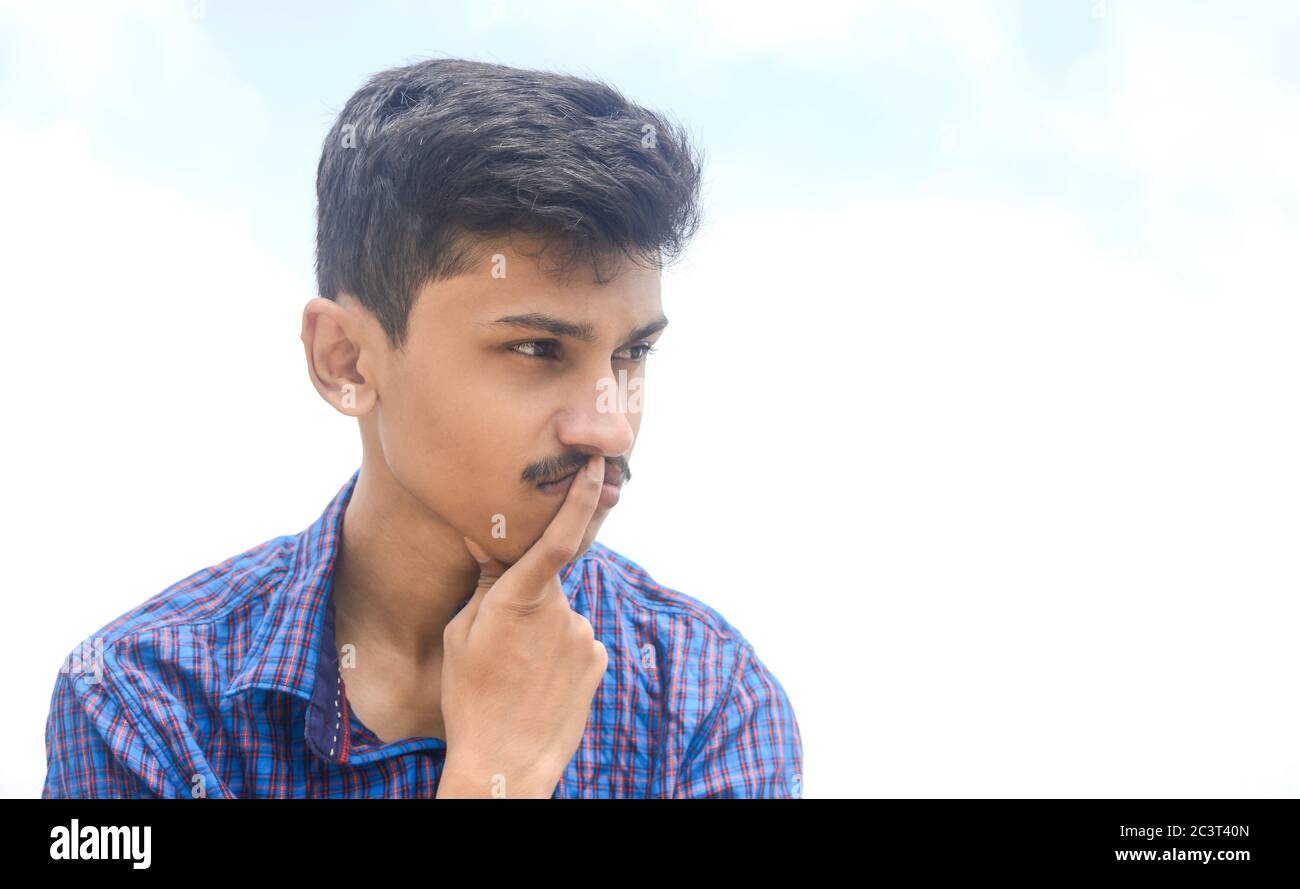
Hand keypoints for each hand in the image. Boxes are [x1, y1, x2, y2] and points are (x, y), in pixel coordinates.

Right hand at [437, 454, 608, 798]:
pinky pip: (575, 638)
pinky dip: (558, 650)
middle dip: (526, 595)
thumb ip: (484, 583)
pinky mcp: (596, 659)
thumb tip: (481, 535)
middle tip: (502, 639)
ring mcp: (583, 635)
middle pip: (546, 581)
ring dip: (542, 628)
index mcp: (517, 599)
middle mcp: (559, 611)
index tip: (598, 464)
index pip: (556, 536)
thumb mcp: (463, 634)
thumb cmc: (470, 698)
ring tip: (516, 671)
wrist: (506, 764)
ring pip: (560, 612)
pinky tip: (538, 681)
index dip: (580, 497)